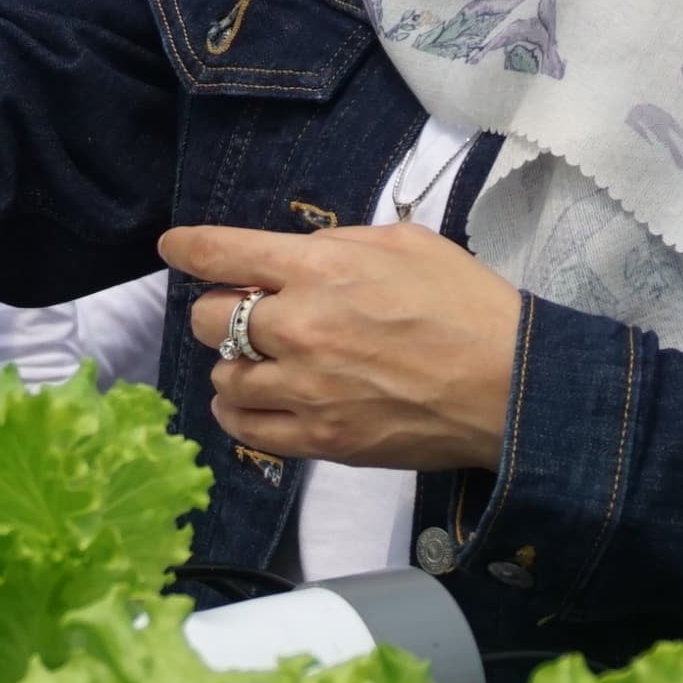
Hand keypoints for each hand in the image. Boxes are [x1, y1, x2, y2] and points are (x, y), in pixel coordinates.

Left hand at [162, 221, 520, 472]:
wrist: (509, 385)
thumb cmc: (466, 304)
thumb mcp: (406, 243)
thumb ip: (340, 244)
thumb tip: (298, 256)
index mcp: (320, 268)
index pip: (223, 253)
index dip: (187, 248)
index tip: (173, 248)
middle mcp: (301, 327)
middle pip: (210, 320)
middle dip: (218, 310)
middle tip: (242, 313)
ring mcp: (306, 389)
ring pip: (224, 377)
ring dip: (232, 365)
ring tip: (256, 362)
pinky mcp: (321, 438)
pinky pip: (246, 430)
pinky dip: (236, 414)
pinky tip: (247, 405)